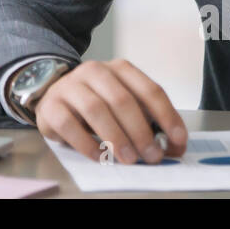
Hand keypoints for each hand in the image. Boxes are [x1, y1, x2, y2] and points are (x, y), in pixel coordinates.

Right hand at [34, 59, 186, 164]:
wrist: (53, 96)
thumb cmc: (95, 103)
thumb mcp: (122, 104)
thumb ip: (146, 120)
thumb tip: (172, 147)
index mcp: (120, 69)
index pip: (150, 90)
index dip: (167, 116)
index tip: (178, 141)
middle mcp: (95, 71)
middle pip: (122, 100)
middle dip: (141, 131)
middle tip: (152, 156)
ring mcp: (70, 86)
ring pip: (95, 109)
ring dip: (116, 137)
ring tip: (129, 159)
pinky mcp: (51, 105)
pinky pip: (69, 124)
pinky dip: (87, 144)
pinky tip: (100, 157)